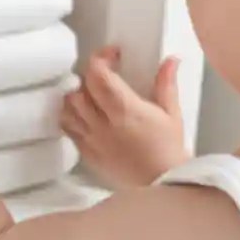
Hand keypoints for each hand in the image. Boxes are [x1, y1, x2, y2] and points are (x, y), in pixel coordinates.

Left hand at [61, 47, 189, 188]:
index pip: (98, 75)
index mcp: (125, 110)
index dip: (101, 58)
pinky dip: (71, 116)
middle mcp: (103, 123)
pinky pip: (67, 128)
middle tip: (104, 75)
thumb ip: (166, 84)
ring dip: (76, 95)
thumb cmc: (169, 149)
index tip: (113, 54)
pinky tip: (83, 113)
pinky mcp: (86, 152)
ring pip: (68, 107)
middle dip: (90, 75)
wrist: (164, 185)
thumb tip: (171, 60)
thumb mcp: (172, 114)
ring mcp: (91, 139)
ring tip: (91, 94)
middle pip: (80, 88)